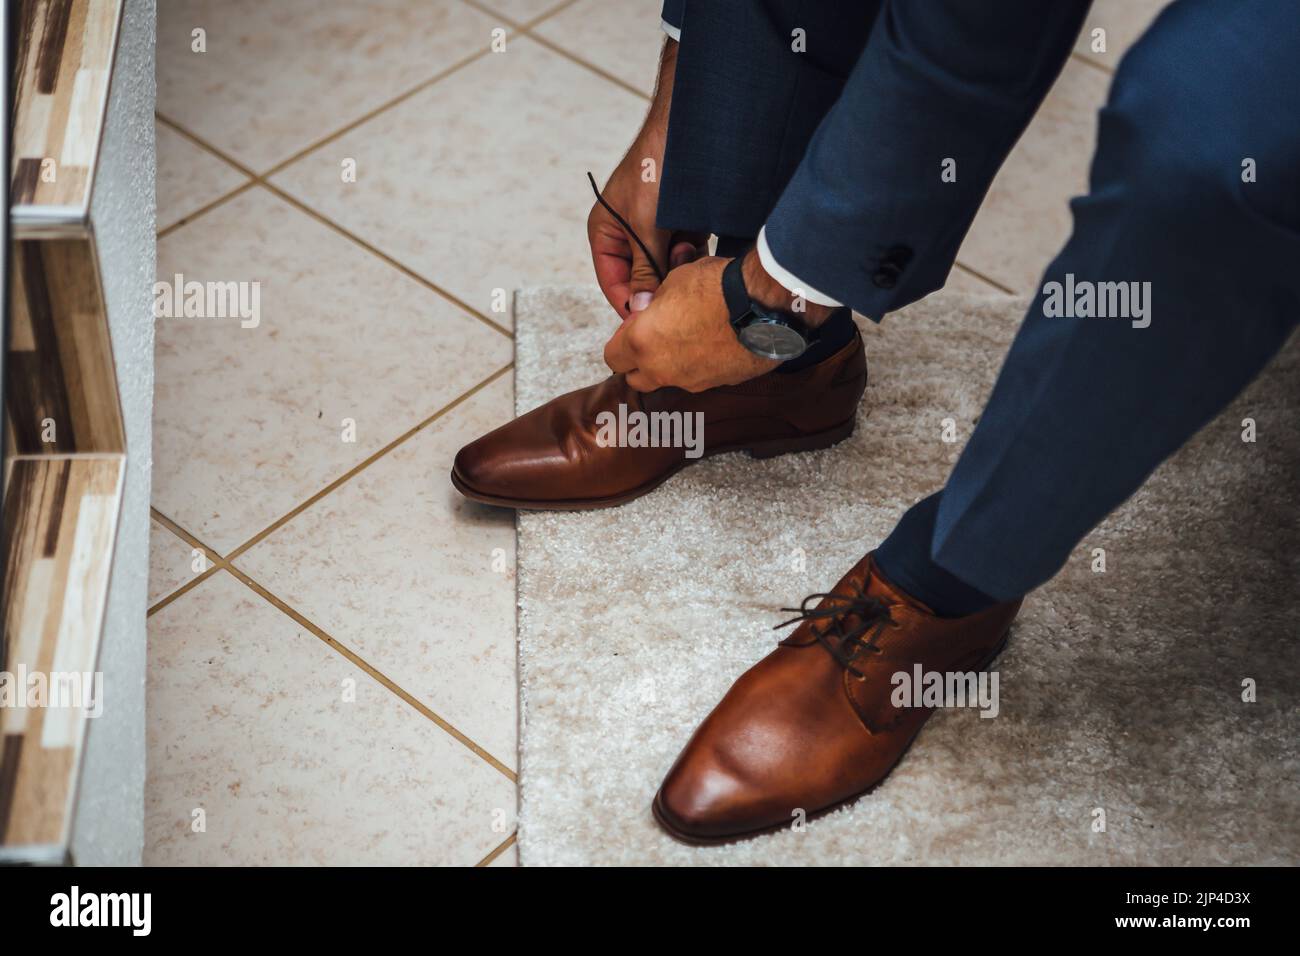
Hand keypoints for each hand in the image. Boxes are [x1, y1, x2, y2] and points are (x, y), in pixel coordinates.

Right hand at [587, 40, 706, 319]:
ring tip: (688, 245)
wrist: (689, 131)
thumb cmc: (654, 170)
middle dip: (660, 281)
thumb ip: (644, 271)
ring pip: (669, 266)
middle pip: (643, 278)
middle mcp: (628, 234)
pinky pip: (688, 251)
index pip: (613, 284)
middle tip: (676, 281)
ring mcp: (657, 229)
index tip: (651, 323)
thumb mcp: (645, 228)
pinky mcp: (682, 223)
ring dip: (680, 264)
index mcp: (606, 234)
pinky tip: (700, 238)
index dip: (630, 304)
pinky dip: (695, 250)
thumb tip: (639, 310)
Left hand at [603, 257, 778, 391]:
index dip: (621, 340)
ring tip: (690, 338)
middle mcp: (662, 370)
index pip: (612, 356)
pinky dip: (702, 366)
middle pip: (636, 379)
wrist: (763, 305)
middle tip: (657, 336)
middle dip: (640, 361)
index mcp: (642, 343)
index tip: (637, 324)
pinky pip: (701, 378)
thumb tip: (650, 313)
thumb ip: (653, 306)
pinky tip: (718, 343)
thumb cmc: (715, 286)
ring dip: (670, 366)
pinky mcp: (718, 384)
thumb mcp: (672, 282)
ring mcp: (691, 381)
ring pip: (668, 380)